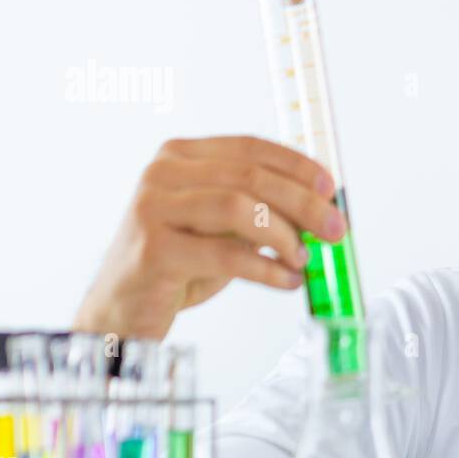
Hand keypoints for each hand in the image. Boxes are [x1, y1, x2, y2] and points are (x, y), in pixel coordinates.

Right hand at [73, 135, 344, 339]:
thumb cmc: (180, 265)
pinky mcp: (153, 250)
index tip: (331, 188)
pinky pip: (226, 255)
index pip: (249, 148)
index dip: (296, 165)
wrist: (123, 310)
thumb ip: (260, 210)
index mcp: (180, 157)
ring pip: (239, 209)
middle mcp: (162, 174)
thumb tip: (322, 209)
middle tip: (335, 229)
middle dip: (303, 203)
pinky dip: (267, 269)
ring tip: (303, 258)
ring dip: (284, 236)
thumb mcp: (223, 228)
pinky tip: (288, 281)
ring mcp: (152, 208)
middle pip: (250, 177)